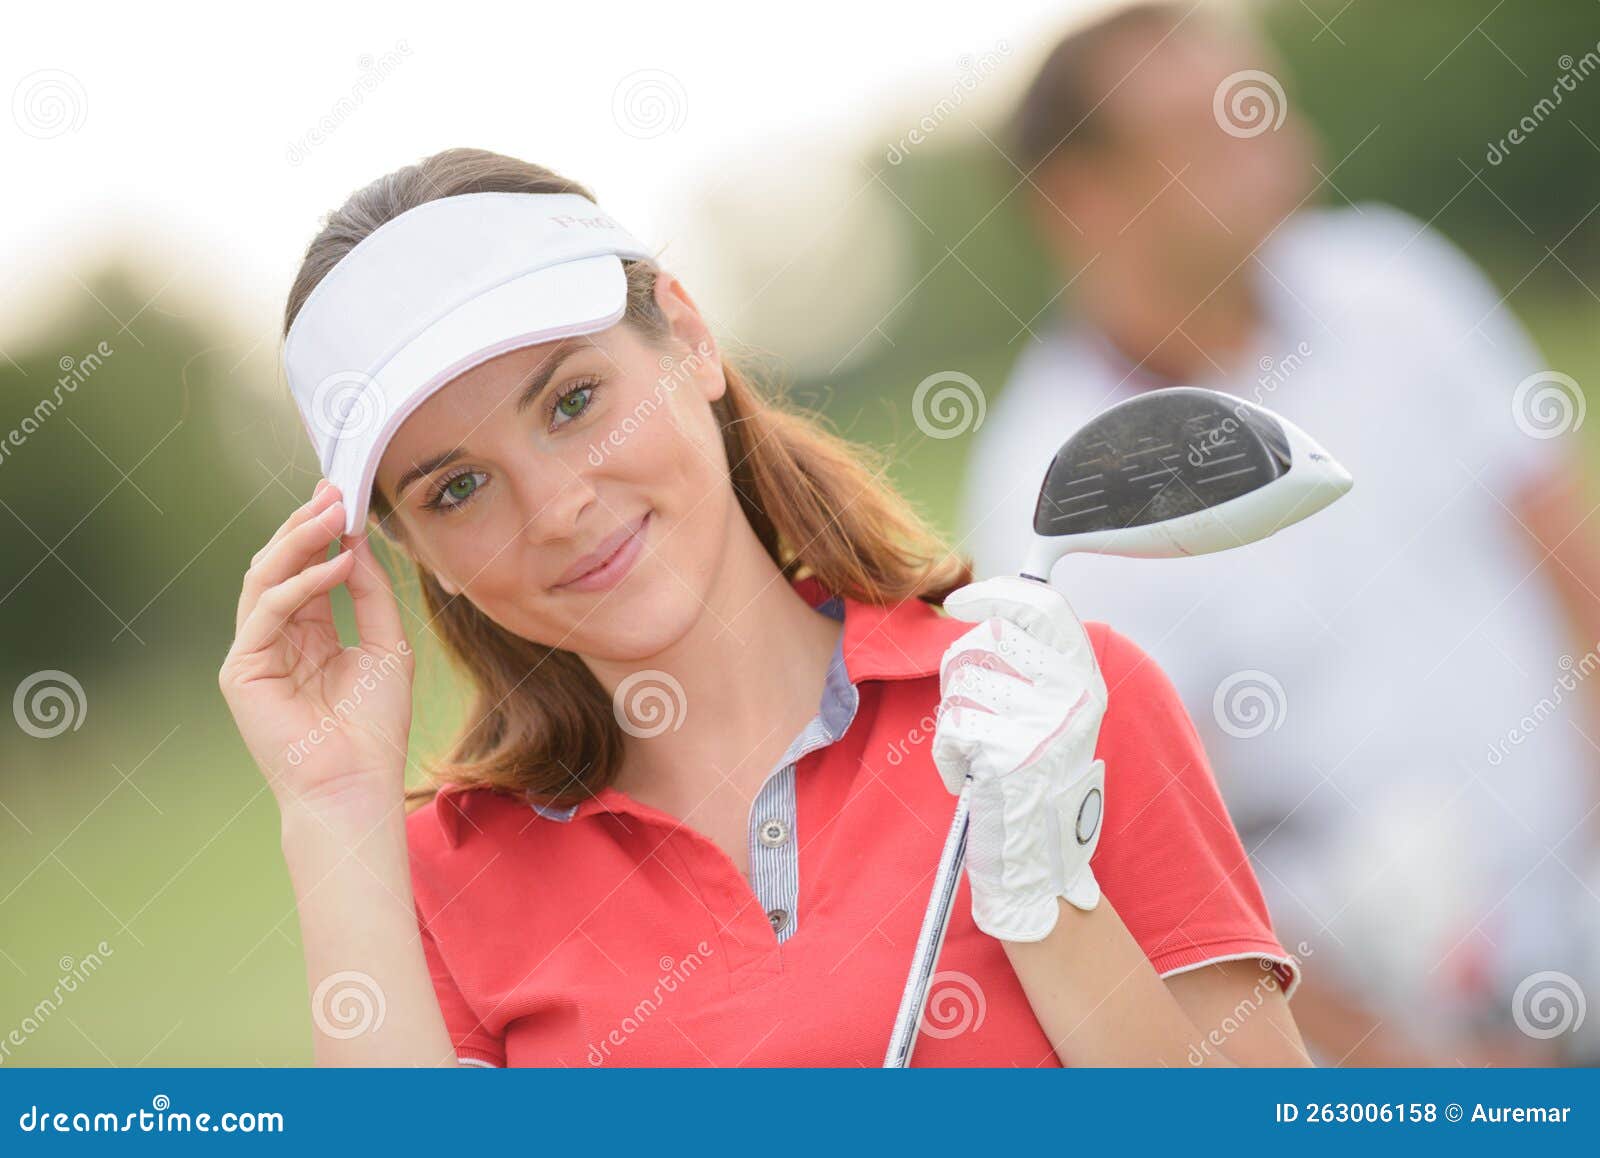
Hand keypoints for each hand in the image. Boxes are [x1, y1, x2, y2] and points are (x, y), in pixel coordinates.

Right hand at [218, 482, 414, 818]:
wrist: (357, 784)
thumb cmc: (375, 727)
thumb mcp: (388, 645)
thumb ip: (371, 593)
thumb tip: (357, 541)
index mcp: (309, 635)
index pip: (306, 570)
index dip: (320, 532)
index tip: (342, 495)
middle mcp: (277, 639)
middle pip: (278, 566)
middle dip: (304, 525)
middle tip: (331, 492)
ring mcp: (255, 653)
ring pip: (264, 579)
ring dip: (298, 541)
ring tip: (332, 514)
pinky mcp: (242, 670)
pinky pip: (267, 610)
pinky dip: (301, 583)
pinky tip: (336, 565)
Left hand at [931, 575, 1107, 941]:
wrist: (1038, 855)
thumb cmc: (1035, 781)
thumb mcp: (1054, 713)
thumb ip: (1032, 664)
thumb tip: (986, 613)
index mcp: (1085, 680)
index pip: (1045, 607)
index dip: (998, 594)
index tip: (964, 600)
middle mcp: (1073, 695)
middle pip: (989, 639)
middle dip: (961, 671)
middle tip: (971, 713)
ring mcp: (1044, 723)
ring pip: (963, 680)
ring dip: (954, 716)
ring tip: (977, 750)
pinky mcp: (1010, 752)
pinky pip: (951, 727)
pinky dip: (947, 754)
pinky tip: (969, 776)